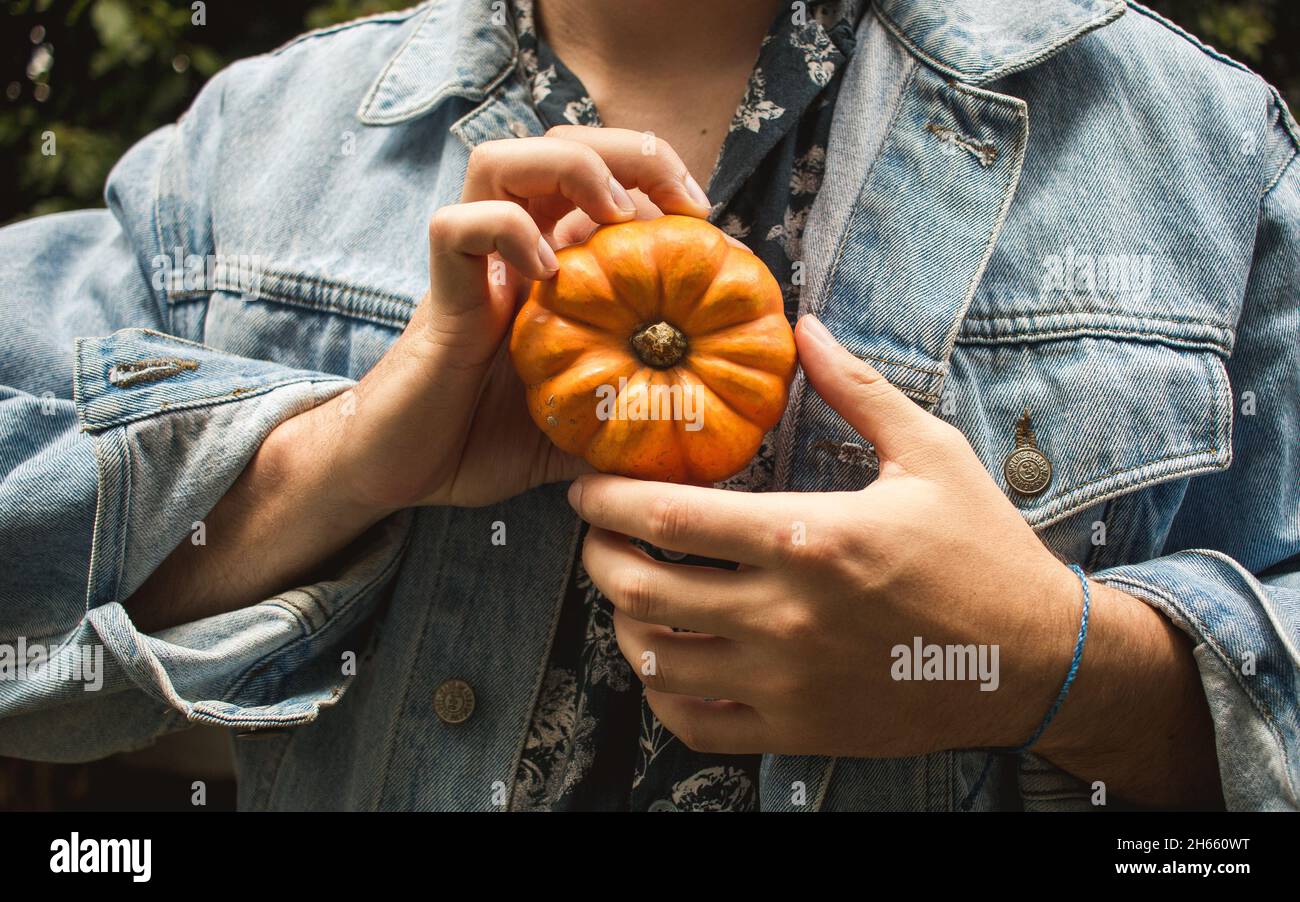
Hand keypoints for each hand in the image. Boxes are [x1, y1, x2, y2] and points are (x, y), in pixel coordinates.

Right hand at [129, 127, 713, 628]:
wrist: (402, 474)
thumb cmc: (488, 445)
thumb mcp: (584, 430)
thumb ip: (635, 416)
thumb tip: (705, 434)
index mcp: (550, 268)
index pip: (602, 182)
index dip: (657, 180)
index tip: (709, 223)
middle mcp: (512, 253)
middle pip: (558, 144)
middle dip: (631, 152)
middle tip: (685, 205)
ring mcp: (473, 268)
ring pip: (500, 159)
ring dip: (570, 166)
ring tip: (617, 214)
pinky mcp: (440, 296)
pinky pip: (456, 228)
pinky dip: (505, 230)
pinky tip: (547, 272)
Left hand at [572, 314, 1094, 757]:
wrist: (1037, 661)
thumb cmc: (984, 550)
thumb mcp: (930, 454)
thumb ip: (856, 389)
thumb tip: (805, 329)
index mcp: (809, 537)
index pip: (669, 515)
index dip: (607, 498)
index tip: (587, 486)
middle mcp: (786, 616)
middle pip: (641, 590)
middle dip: (597, 556)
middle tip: (599, 536)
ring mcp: (788, 682)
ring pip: (656, 663)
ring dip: (623, 623)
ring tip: (630, 592)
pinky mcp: (799, 730)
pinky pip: (695, 725)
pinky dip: (662, 694)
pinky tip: (667, 662)